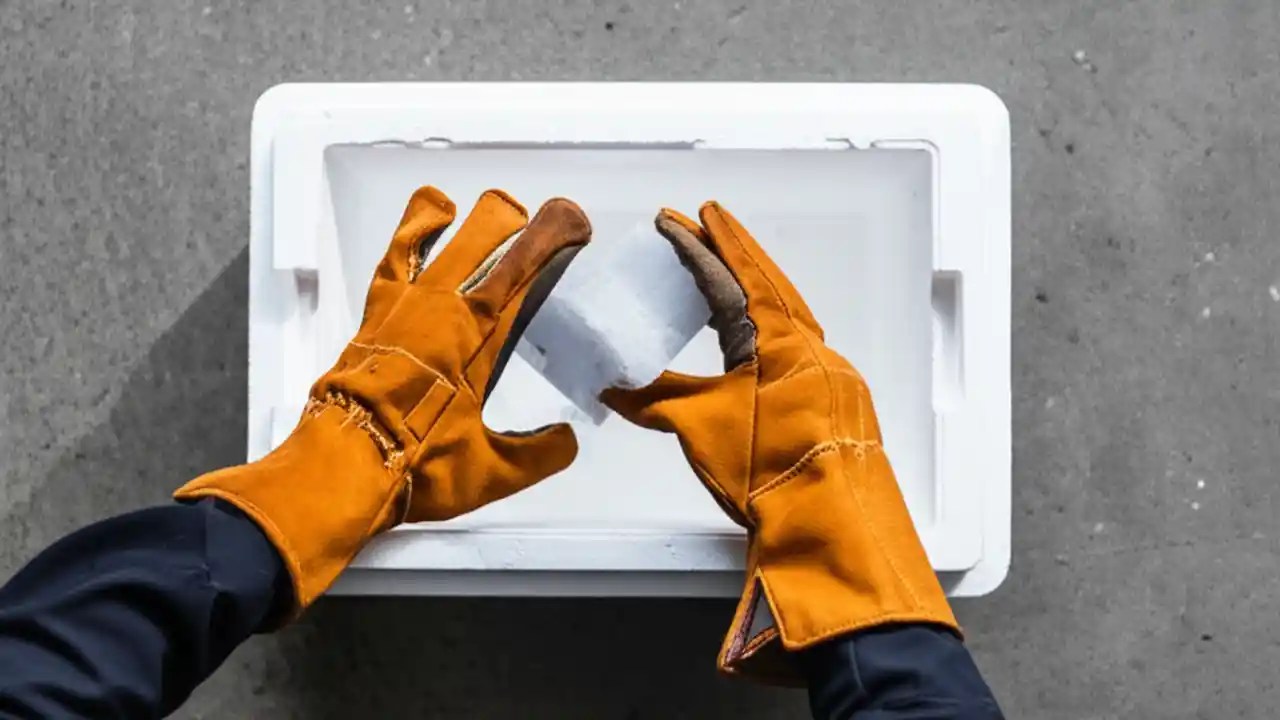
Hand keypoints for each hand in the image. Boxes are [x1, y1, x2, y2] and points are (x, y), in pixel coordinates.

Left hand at [176, 187, 590, 615]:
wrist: (343, 466)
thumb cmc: (419, 466)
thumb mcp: (493, 472)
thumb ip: (539, 454)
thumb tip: (568, 440)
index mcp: (480, 335)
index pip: (525, 270)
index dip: (553, 237)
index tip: (577, 223)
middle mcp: (445, 306)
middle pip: (488, 239)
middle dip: (522, 222)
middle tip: (547, 226)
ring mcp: (407, 303)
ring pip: (443, 238)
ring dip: (475, 221)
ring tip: (499, 209)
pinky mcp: (377, 312)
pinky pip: (397, 256)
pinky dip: (414, 230)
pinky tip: (430, 214)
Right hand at [602, 203, 955, 683]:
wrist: (829, 528)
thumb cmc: (770, 472)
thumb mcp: (698, 427)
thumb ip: (653, 399)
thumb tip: (610, 386)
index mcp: (776, 340)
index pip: (730, 279)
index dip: (698, 246)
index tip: (675, 220)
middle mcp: (810, 348)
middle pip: (768, 283)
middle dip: (734, 250)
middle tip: (706, 221)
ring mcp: (829, 374)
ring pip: (790, 312)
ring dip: (757, 285)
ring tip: (729, 268)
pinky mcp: (835, 402)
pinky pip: (801, 343)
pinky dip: (775, 324)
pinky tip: (760, 337)